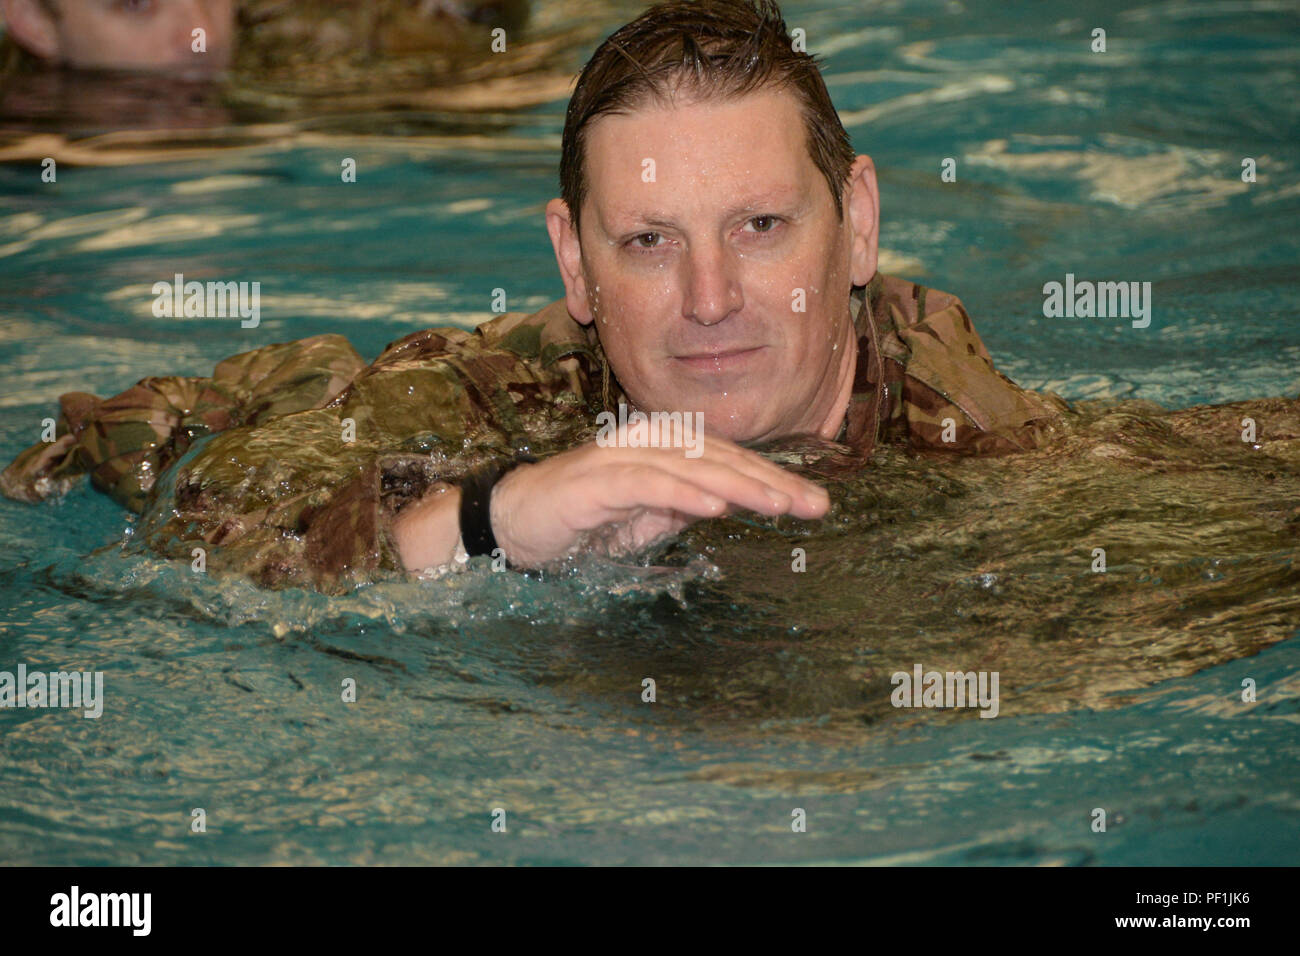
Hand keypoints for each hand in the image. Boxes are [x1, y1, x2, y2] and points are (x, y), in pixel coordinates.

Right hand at [490, 420, 829, 567]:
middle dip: (771, 482)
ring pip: (692, 466)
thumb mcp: (650, 518)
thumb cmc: (585, 521)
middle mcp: (647, 440)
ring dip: (740, 486)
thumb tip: (733, 501)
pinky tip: (717, 505)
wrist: (517, 526)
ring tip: (779, 505)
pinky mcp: (596, 480)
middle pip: (721, 457)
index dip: (774, 478)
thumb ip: (689, 505)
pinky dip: (684, 492)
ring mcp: (620, 457)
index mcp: (665, 446)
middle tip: (815, 505)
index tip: (814, 502)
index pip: (730, 459)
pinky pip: (648, 483)